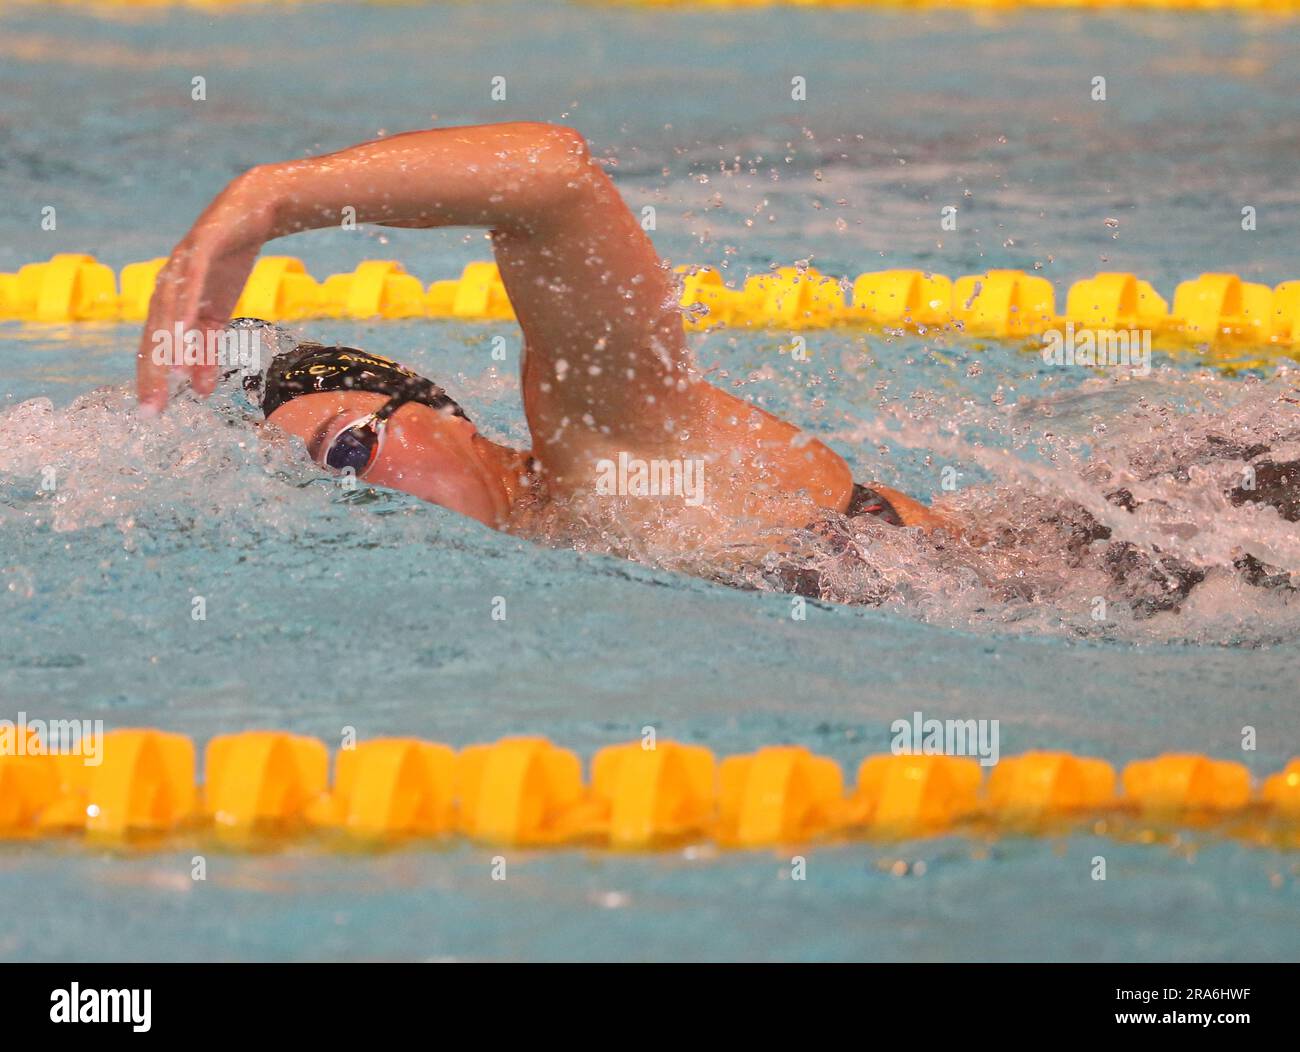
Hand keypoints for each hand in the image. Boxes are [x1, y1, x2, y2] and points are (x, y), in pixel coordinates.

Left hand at [136, 171, 271, 411]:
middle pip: (154, 338)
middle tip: (152, 409)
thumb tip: (199, 391)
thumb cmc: (230, 262)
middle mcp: (166, 288)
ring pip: (167, 315)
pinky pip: (189, 285)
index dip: (153, 380)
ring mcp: (179, 270)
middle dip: (152, 375)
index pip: (156, 349)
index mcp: (169, 305)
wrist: (250, 213)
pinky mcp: (198, 252)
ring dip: (165, 349)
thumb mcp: (220, 315)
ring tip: (168, 379)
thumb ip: (206, 352)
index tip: (153, 412)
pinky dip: (183, 308)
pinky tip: (181, 332)